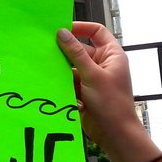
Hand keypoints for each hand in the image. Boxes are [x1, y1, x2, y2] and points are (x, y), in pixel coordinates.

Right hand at [56, 23, 143, 151]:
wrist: (114, 133)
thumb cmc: (112, 103)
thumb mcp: (92, 74)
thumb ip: (75, 53)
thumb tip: (62, 33)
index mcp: (111, 55)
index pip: (96, 32)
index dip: (81, 27)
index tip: (62, 28)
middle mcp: (102, 64)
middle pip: (80, 49)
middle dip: (65, 51)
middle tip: (47, 49)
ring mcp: (92, 78)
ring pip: (72, 66)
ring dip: (62, 69)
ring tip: (49, 69)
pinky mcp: (83, 90)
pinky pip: (69, 80)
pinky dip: (63, 82)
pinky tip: (56, 85)